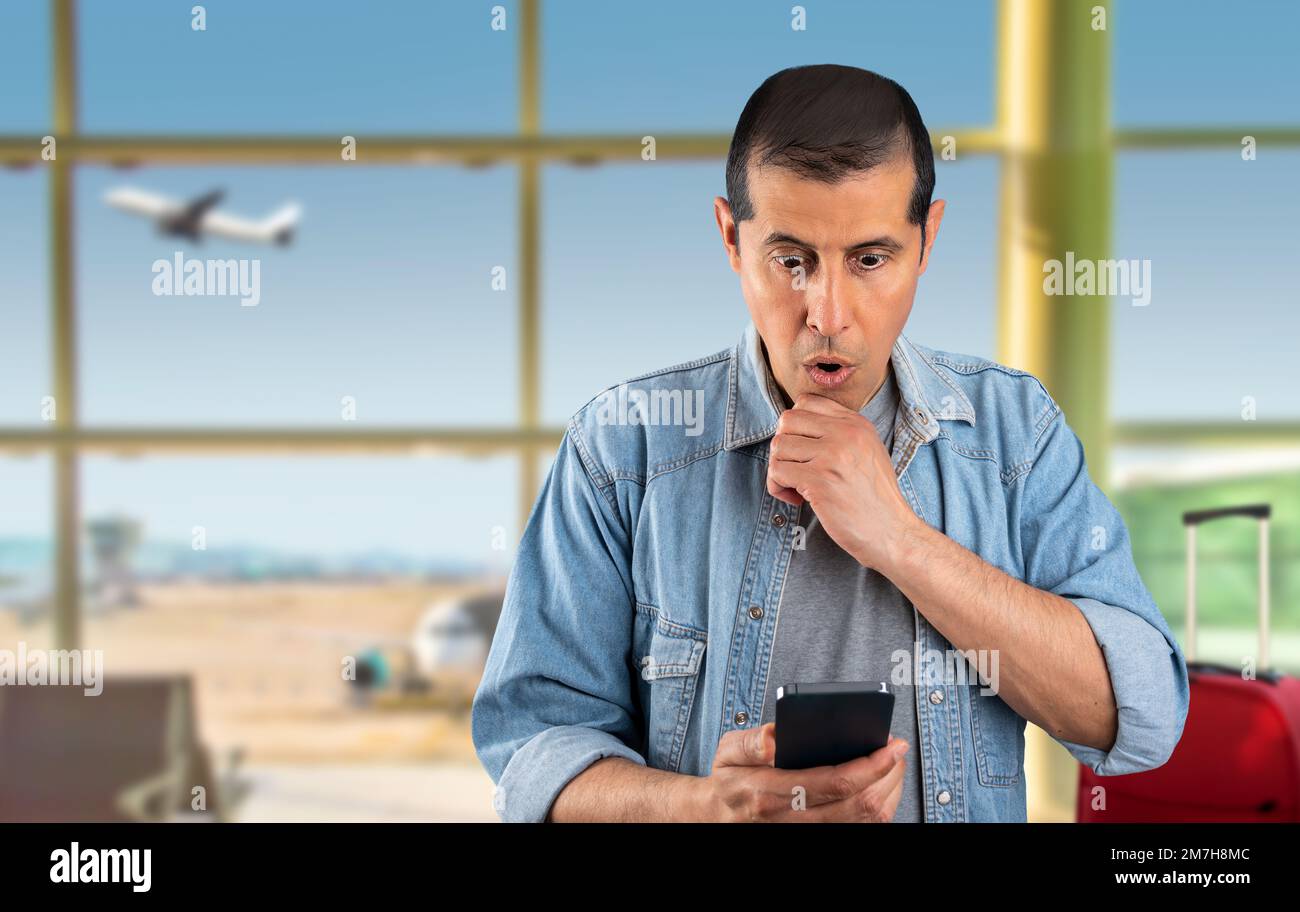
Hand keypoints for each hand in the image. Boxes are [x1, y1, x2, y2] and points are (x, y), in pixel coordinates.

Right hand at [695, 722, 908, 821]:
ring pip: (865, 822)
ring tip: (893, 764)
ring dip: (888, 792)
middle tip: (897, 749)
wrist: (717, 818)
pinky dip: (877, 808)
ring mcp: (805, 834)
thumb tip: (775, 736)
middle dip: (888, 775)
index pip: (835, 783)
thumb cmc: (729, 781)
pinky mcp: (814, 837)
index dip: (870, 765)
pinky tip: (879, 786)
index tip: (890, 745)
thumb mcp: (727, 752)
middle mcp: (792, 820)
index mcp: (770, 794)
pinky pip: (858, 829)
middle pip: (859, 806)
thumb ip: (750, 742)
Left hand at [766, 392, 919, 571]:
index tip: (803, 449)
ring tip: (797, 487)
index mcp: (856, 423)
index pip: (807, 401)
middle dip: (783, 446)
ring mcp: (832, 455)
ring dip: (778, 470)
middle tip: (795, 469)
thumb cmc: (875, 499)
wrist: (892, 532)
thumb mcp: (866, 452)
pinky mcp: (819, 480)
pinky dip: (778, 488)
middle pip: (787, 420)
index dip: (795, 426)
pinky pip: (777, 472)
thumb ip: (838, 434)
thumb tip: (794, 427)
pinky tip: (797, 500)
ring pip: (778, 446)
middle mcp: (845, 433)